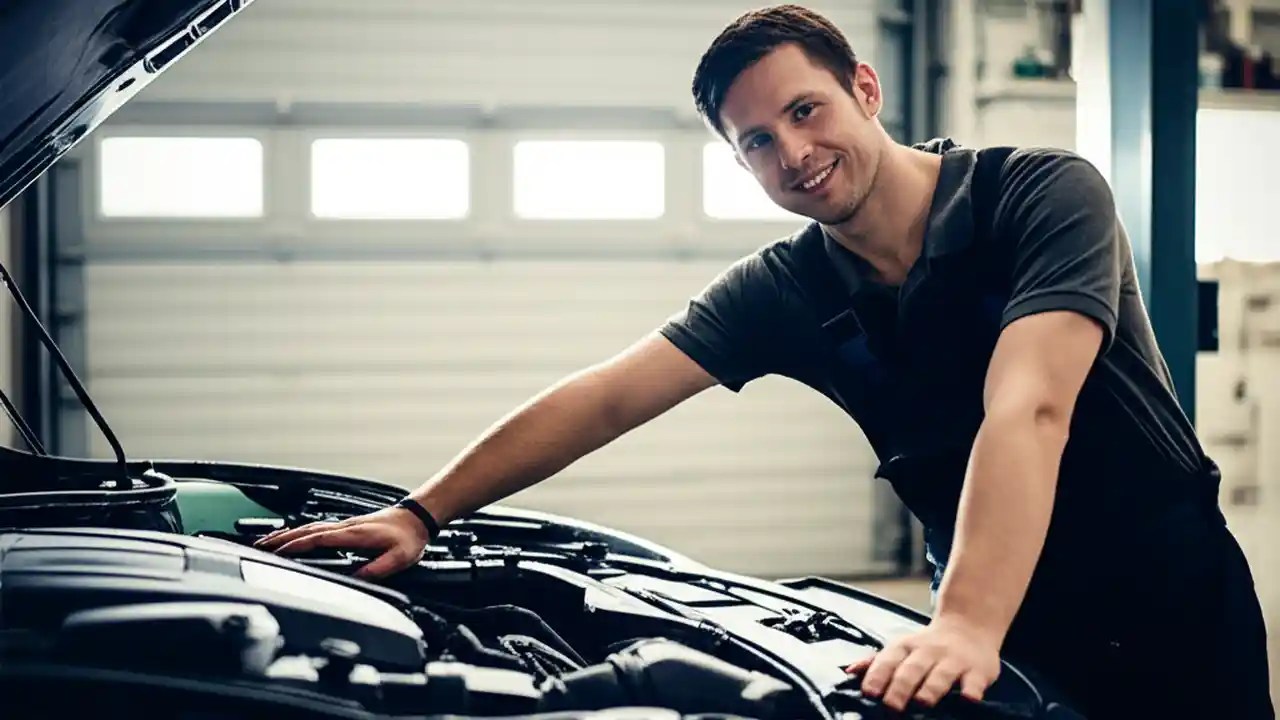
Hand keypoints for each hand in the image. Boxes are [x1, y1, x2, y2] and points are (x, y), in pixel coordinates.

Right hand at [252, 506, 432, 579]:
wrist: (418, 518)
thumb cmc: (409, 537)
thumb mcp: (398, 558)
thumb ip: (377, 569)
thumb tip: (356, 580)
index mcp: (354, 534)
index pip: (317, 539)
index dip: (296, 545)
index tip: (276, 552)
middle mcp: (345, 527)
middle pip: (306, 531)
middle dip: (280, 539)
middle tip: (258, 547)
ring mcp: (345, 525)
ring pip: (309, 528)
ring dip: (286, 534)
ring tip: (266, 542)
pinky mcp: (347, 527)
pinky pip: (316, 529)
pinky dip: (299, 533)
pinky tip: (293, 537)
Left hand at [843, 616, 1001, 711]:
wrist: (969, 626)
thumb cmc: (928, 646)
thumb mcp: (901, 648)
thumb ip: (876, 662)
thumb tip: (848, 671)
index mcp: (906, 647)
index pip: (888, 660)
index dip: (877, 676)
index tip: (868, 692)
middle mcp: (928, 652)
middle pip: (912, 669)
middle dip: (900, 687)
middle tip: (891, 705)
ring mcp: (954, 660)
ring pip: (941, 675)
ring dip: (931, 688)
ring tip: (922, 702)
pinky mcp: (978, 671)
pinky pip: (974, 682)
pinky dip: (971, 690)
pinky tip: (966, 699)